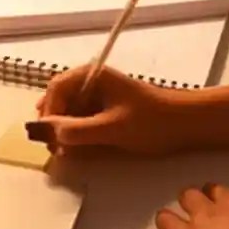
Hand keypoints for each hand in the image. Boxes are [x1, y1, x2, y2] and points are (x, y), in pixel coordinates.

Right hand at [34, 65, 193, 155]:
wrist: (186, 125)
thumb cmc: (152, 121)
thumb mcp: (111, 128)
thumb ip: (76, 130)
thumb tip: (43, 132)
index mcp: (92, 76)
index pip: (55, 90)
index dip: (48, 114)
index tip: (49, 138)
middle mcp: (91, 82)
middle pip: (59, 101)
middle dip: (55, 124)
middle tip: (57, 149)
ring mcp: (98, 96)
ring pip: (68, 113)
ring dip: (65, 132)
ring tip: (68, 152)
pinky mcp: (105, 111)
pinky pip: (81, 121)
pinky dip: (77, 135)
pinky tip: (80, 150)